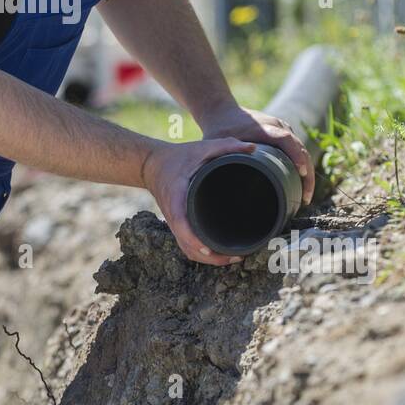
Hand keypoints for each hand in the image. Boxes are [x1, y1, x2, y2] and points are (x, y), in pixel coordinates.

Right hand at [143, 137, 258, 266]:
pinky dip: (201, 254)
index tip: (210, 249)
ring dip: (207, 258)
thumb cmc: (177, 157)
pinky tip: (218, 253)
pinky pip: (187, 246)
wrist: (152, 164)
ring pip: (188, 250)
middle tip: (237, 256)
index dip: (194, 240)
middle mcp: (174, 215)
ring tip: (232, 258)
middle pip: (188, 246)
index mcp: (177, 198)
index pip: (181, 224)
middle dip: (210, 257)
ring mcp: (174, 222)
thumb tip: (252, 148)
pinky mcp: (177, 225)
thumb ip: (226, 146)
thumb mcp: (200, 148)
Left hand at [198, 102, 314, 204]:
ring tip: (304, 196)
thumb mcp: (217, 142)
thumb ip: (223, 154)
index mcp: (262, 127)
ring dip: (306, 172)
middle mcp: (276, 126)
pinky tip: (299, 184)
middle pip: (299, 147)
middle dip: (306, 172)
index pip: (285, 139)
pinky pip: (296, 150)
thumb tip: (226, 177)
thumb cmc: (218, 129)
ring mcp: (281, 128)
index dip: (296, 154)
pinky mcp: (282, 133)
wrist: (221, 110)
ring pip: (301, 150)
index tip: (302, 172)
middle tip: (306, 197)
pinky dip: (301, 166)